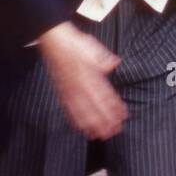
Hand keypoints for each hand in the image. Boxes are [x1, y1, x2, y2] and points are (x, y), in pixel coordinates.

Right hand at [38, 22, 126, 138]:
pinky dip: (75, 120)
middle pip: (95, 107)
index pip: (105, 95)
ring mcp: (70, 90)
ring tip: (101, 135)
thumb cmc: (74, 43)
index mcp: (90, 74)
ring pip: (82, 112)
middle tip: (115, 131)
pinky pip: (68, 109)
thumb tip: (115, 62)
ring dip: (93, 124)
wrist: (53, 41)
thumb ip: (104, 58)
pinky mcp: (62, 92)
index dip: (114, 107)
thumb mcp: (92, 47)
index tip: (122, 116)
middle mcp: (80, 85)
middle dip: (105, 121)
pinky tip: (81, 128)